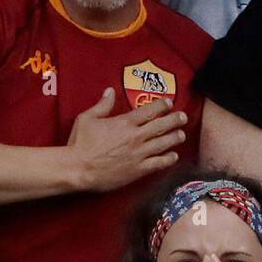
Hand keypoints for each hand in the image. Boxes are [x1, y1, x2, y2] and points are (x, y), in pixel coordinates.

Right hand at [66, 88, 187, 191]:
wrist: (78, 169)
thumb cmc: (80, 143)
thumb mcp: (87, 118)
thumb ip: (102, 105)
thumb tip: (110, 91)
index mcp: (125, 122)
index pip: (150, 111)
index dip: (162, 106)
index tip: (169, 103)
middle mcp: (135, 137)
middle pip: (161, 126)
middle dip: (175, 120)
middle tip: (183, 117)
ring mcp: (138, 154)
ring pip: (163, 143)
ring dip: (175, 138)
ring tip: (182, 135)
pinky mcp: (137, 170)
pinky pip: (158, 164)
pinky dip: (168, 159)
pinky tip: (173, 156)